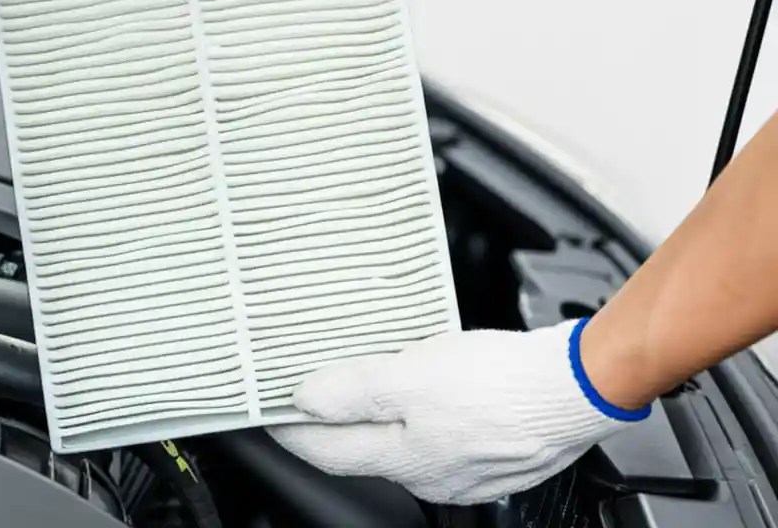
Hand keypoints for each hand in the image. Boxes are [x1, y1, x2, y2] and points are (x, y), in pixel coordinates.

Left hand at [266, 320, 647, 504]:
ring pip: (404, 437)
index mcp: (404, 460)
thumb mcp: (411, 376)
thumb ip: (353, 391)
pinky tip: (429, 382)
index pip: (326, 451)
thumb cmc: (503, 385)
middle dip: (334, 418)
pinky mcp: (493, 447)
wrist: (580, 386)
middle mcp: (431, 474)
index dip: (291, 429)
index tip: (268, 411)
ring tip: (365, 375)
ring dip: (380, 410)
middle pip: (363, 447)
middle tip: (309, 384)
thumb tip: (304, 401)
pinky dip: (423, 408)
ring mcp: (465, 466)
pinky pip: (441, 430)